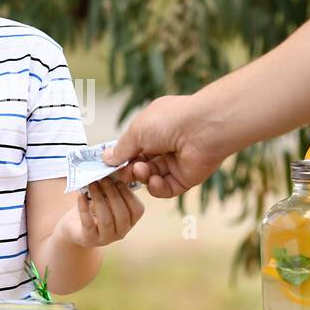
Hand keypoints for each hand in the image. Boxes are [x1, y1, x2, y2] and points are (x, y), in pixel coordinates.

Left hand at [61, 176, 144, 247]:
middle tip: (103, 179)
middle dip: (113, 194)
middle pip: (122, 214)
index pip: (137, 210)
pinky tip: (80, 196)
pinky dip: (84, 209)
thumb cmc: (94, 209)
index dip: (129, 194)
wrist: (74, 226)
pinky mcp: (89, 240)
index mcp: (129, 221)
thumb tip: (115, 170)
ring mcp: (105, 239)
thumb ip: (113, 188)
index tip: (118, 180)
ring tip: (92, 184)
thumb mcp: (106, 198)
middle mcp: (121, 232)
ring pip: (106, 220)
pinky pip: (88, 224)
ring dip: (99, 199)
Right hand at [102, 94, 229, 198]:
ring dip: (142, 176)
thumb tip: (106, 158)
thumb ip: (121, 148)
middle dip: (129, 169)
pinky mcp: (185, 178)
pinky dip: (157, 187)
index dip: (121, 157)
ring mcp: (176, 163)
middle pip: (140, 165)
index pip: (133, 148)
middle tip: (123, 171)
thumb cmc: (170, 121)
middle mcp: (165, 145)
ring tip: (141, 170)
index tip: (108, 165)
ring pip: (151, 177)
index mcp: (154, 129)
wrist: (203, 128)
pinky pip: (166, 189)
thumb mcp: (137, 131)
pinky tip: (155, 180)